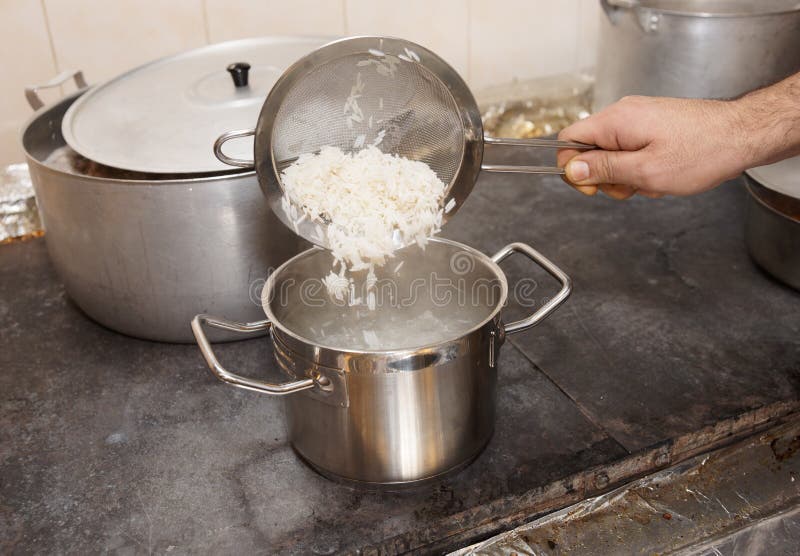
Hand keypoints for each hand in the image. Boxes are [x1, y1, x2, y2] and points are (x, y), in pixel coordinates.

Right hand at [557, 95, 748, 199]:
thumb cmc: (702, 152)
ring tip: (654, 180)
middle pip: (589, 150)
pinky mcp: (652, 125)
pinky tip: (663, 173)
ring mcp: (638, 118)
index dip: (572, 168)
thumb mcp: (645, 171)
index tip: (592, 188)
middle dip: (605, 176)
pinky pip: (631, 150)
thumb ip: (603, 169)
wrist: (742, 135)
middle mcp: (623, 114)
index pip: (568, 140)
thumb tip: (571, 169)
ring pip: (612, 154)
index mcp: (616, 121)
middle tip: (632, 187)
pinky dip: (641, 167)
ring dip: (627, 175)